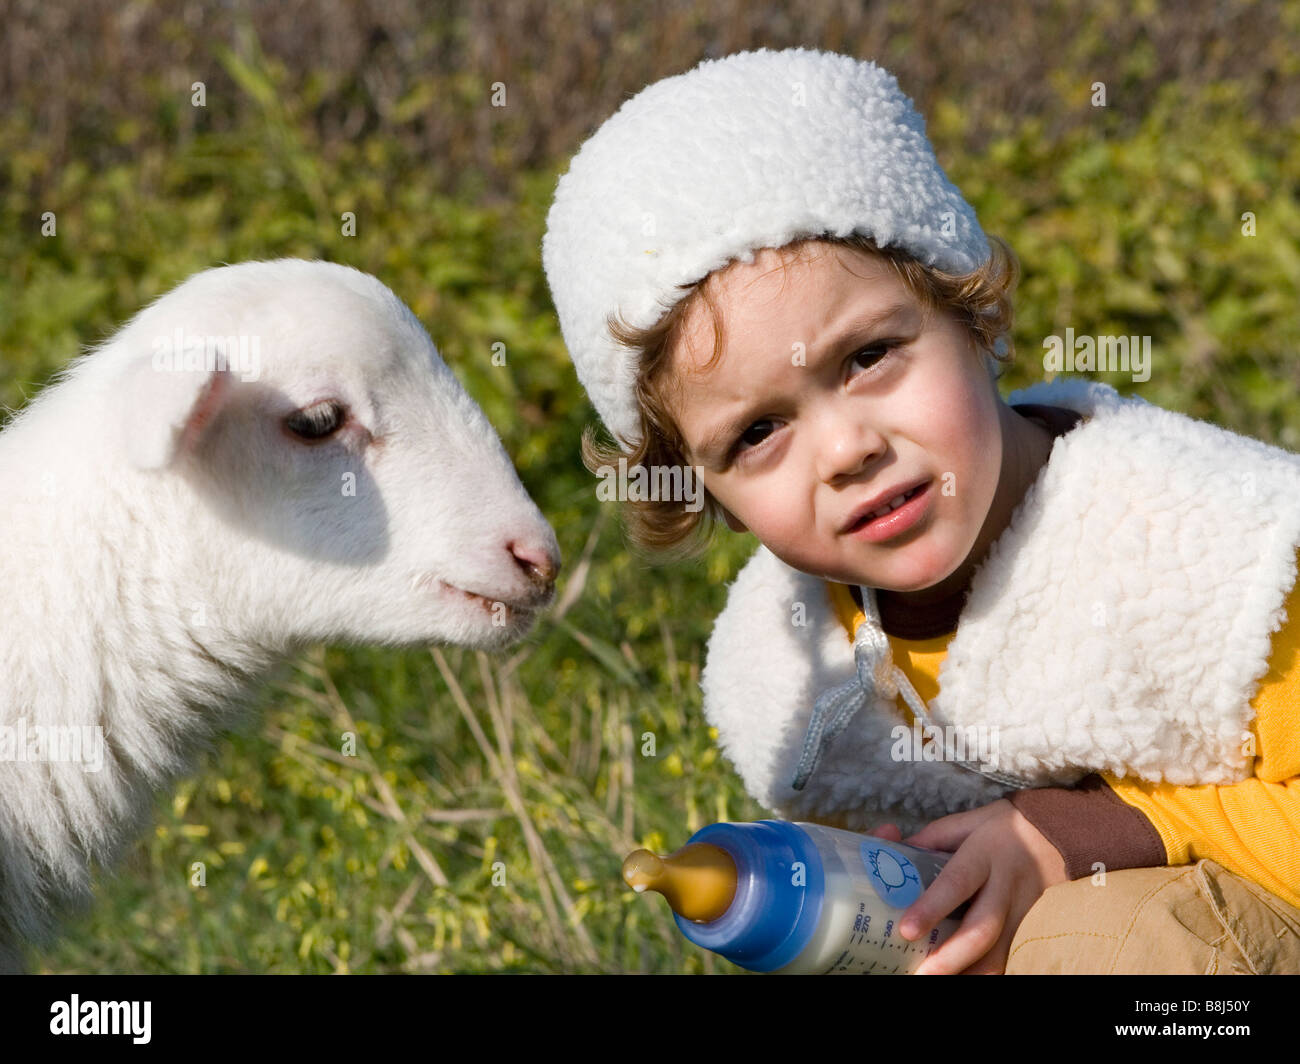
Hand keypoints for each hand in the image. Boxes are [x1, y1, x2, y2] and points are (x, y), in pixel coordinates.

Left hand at [867, 800, 1067, 973]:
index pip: (956, 883)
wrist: (1064, 835)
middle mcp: (1007, 886)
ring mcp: (1025, 912)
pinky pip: (1012, 958)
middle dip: (950, 957)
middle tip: (922, 973)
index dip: (931, 908)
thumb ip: (930, 839)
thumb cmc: (1006, 827)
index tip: (907, 930)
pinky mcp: (1034, 929)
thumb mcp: (968, 822)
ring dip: (970, 973)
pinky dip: (988, 972)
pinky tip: (966, 976)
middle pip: (982, 929)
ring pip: (1001, 954)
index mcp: (985, 854)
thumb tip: (891, 856)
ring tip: (938, 981)